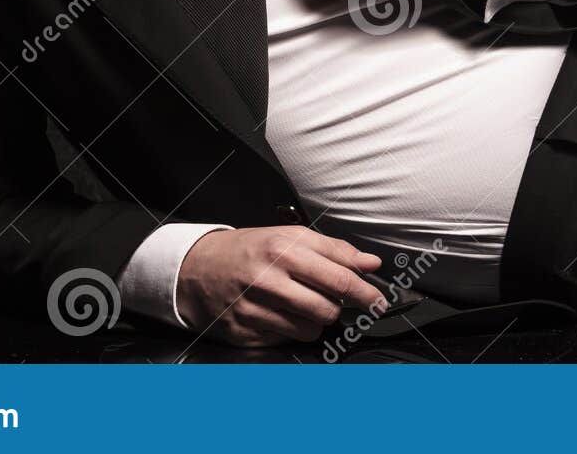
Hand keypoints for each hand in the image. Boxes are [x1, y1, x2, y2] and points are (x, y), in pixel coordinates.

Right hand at [175, 225, 390, 346]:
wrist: (197, 268)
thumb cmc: (249, 249)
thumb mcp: (289, 236)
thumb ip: (334, 250)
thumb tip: (371, 264)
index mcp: (283, 250)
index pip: (338, 277)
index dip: (365, 292)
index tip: (379, 301)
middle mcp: (268, 280)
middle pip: (327, 308)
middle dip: (338, 307)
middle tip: (330, 298)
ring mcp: (254, 309)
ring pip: (310, 329)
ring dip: (316, 320)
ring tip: (300, 303)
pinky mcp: (245, 333)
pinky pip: (287, 340)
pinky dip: (293, 330)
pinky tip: (280, 314)